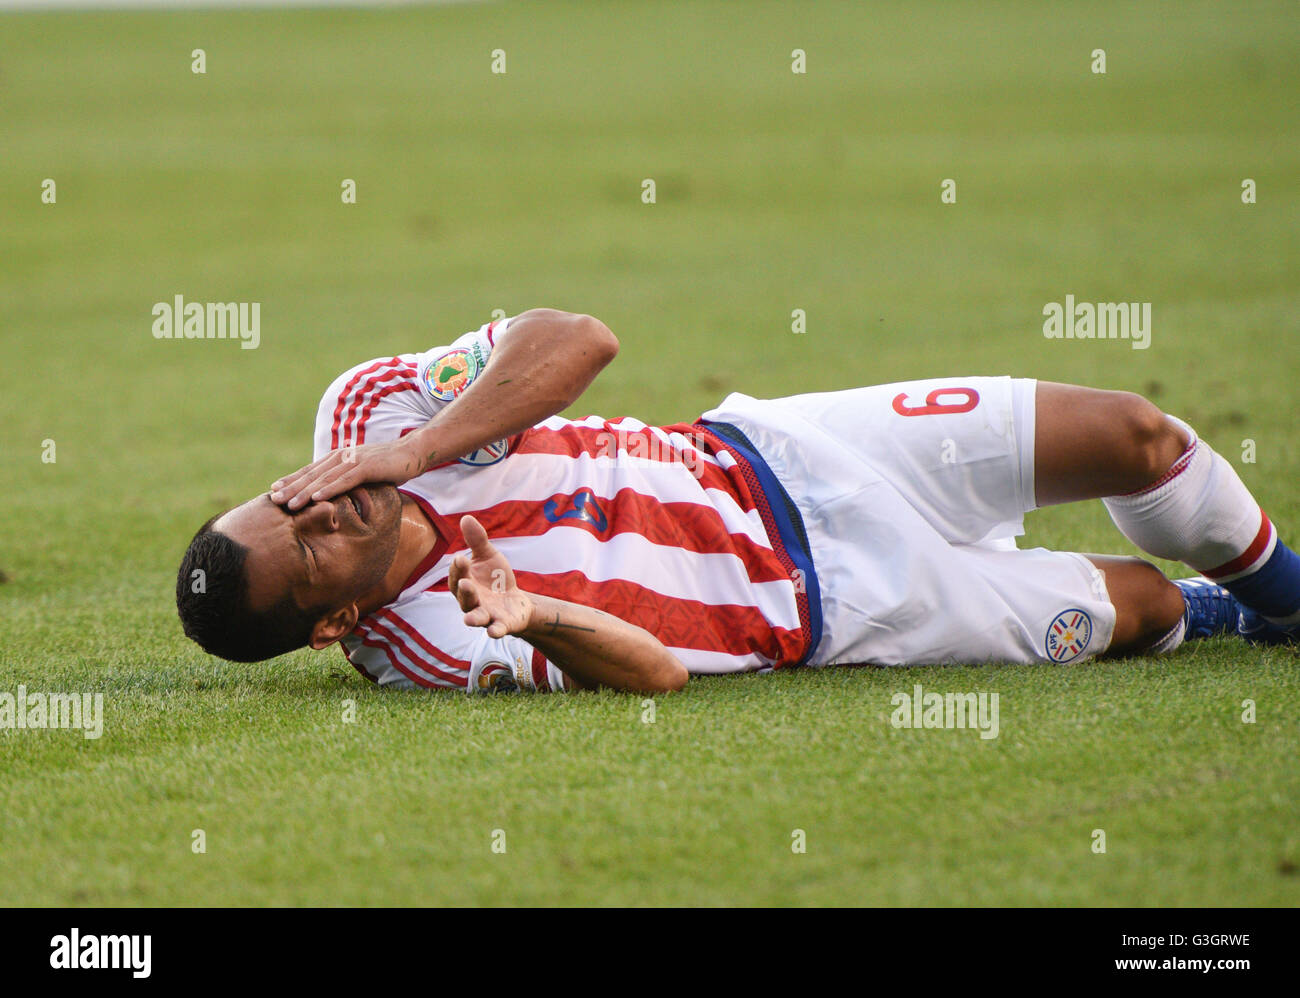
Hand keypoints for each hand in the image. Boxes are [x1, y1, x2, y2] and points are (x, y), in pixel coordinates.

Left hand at [270, 437, 424, 509]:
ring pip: (324, 479)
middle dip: (291, 488)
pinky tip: (316, 498)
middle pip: (312, 475)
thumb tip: (334, 493)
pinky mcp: (367, 467)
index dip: (291, 480)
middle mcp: (342, 457)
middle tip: (273, 500)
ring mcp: (353, 461)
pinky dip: (329, 489)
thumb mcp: (363, 472)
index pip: (310, 471)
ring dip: (305, 492)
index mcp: (338, 458)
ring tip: (289, 504)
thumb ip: (347, 479)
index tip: (273, 490)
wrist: (412, 452)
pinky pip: (344, 481)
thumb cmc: (388, 465)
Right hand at [447, 515, 532, 638]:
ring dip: (473, 617)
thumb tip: (466, 517)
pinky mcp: (502, 624)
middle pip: (463, 597)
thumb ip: (478, 541)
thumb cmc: (495, 578)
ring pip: (476, 617)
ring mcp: (486, 614)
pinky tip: (494, 632)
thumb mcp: (489, 556)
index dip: (458, 568)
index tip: (461, 558)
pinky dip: (495, 631)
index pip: (458, 575)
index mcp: (465, 583)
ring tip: (469, 619)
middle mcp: (471, 601)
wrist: (516, 601)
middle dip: (464, 591)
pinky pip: (496, 629)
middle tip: (466, 582)